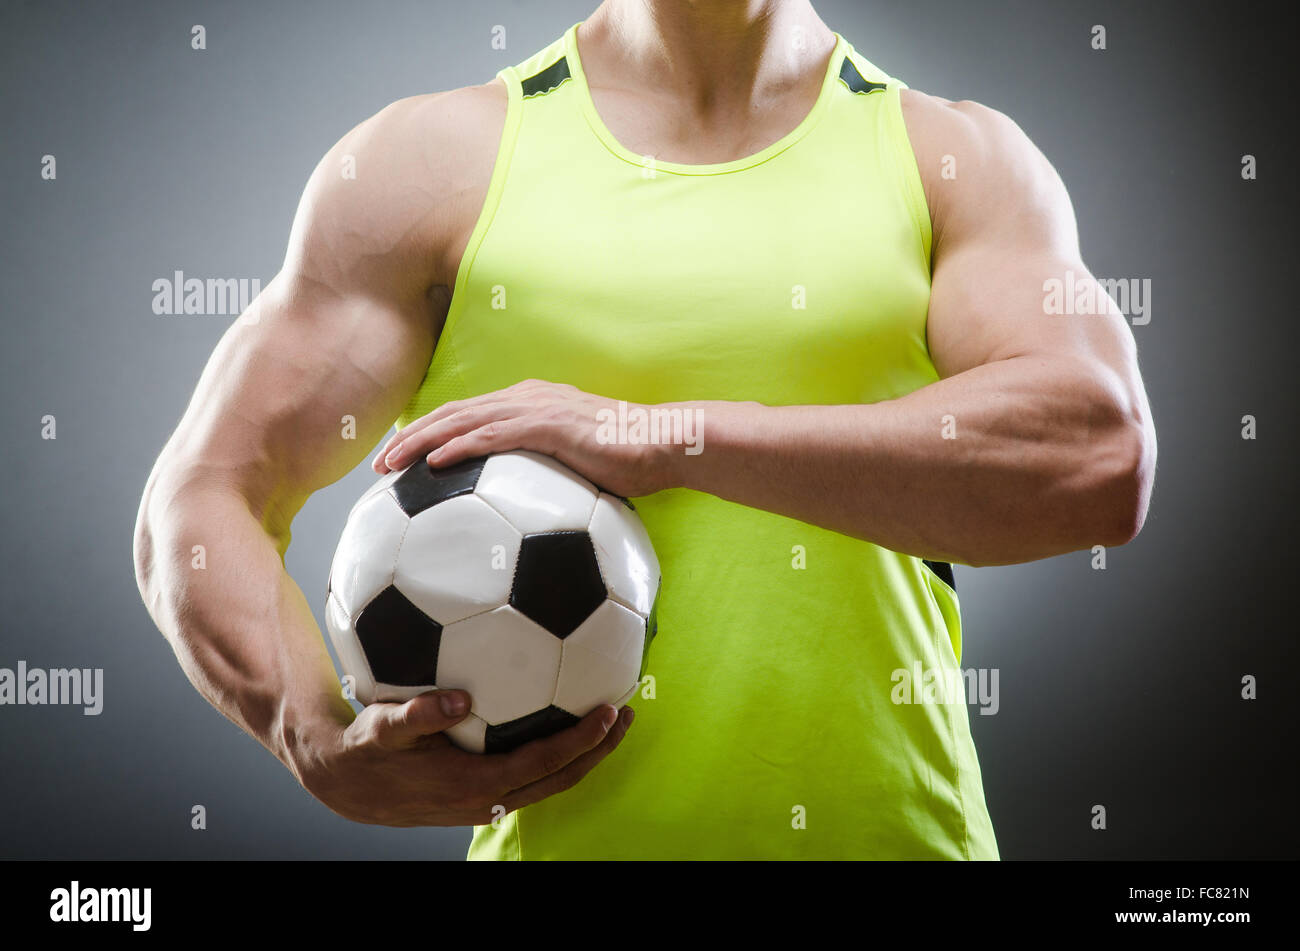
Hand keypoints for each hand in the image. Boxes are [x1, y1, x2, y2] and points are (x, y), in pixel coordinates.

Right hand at [291, 689, 634, 826]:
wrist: (344, 785)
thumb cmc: (365, 750)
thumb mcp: (384, 726)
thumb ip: (419, 712)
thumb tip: (457, 699)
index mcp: (474, 784)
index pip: (545, 762)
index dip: (582, 740)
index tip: (610, 712)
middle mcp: (487, 800)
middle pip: (560, 778)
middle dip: (599, 750)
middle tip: (627, 715)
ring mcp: (485, 803)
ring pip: (549, 783)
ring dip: (582, 756)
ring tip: (608, 722)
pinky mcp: (479, 798)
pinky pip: (531, 780)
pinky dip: (556, 758)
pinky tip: (561, 728)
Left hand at [372, 379, 679, 497]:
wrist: (664, 444)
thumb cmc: (629, 459)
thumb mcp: (579, 466)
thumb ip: (549, 477)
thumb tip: (530, 512)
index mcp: (530, 404)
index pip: (467, 416)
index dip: (428, 433)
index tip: (398, 459)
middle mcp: (527, 399)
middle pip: (453, 413)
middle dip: (409, 436)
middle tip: (377, 465)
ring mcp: (537, 409)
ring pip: (463, 421)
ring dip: (421, 441)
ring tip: (390, 464)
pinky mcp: (550, 425)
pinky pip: (493, 437)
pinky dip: (459, 448)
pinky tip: (433, 464)